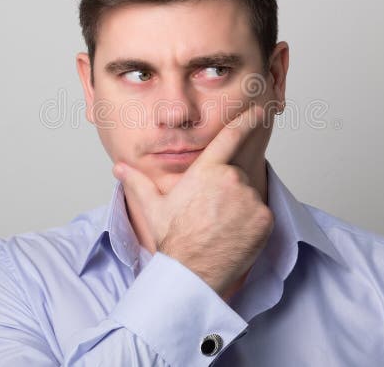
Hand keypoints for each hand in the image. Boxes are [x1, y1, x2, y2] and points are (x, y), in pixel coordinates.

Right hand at [112, 105, 273, 297]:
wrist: (192, 273)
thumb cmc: (173, 241)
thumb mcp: (154, 207)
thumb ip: (138, 182)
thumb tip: (119, 168)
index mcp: (206, 171)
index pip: (231, 137)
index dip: (246, 121)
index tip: (258, 110)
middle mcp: (231, 179)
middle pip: (236, 176)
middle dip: (227, 191)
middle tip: (212, 215)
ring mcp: (250, 199)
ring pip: (249, 196)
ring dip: (239, 208)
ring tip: (220, 228)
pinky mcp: (264, 219)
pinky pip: (261, 215)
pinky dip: (252, 224)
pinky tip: (233, 236)